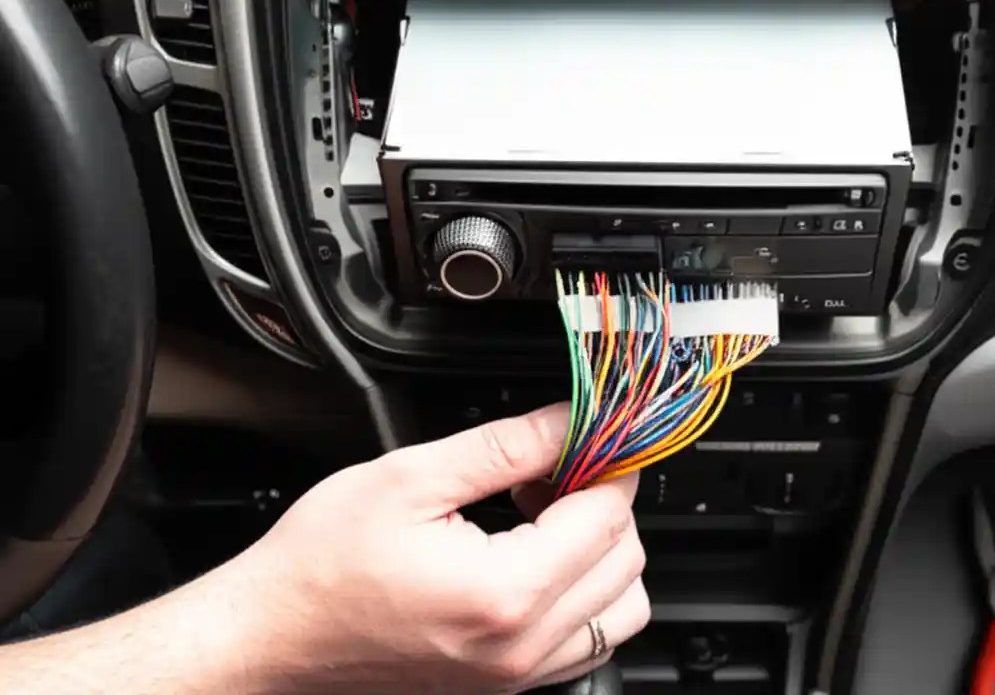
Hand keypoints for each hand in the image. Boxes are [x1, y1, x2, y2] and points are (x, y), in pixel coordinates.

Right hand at [217, 403, 648, 693]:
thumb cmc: (320, 567)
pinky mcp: (506, 686)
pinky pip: (586, 642)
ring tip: (546, 519)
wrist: (273, 636)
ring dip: (602, 555)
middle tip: (551, 472)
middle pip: (625, 562)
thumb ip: (505, 446)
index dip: (607, 465)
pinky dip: (584, 597)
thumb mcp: (411, 477)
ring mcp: (517, 675)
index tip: (591, 438)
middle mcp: (522, 646)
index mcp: (504, 592)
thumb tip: (570, 422)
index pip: (607, 516)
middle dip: (603, 504)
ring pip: (620, 609)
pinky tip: (536, 561)